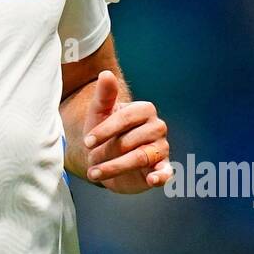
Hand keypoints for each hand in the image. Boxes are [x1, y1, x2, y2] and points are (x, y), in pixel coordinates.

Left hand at [81, 70, 171, 193]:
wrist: (106, 159)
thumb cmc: (104, 133)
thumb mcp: (99, 114)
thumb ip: (104, 95)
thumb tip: (106, 73)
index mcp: (145, 110)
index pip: (126, 117)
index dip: (106, 130)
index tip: (87, 142)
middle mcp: (157, 127)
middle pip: (132, 139)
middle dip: (109, 150)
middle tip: (91, 158)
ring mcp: (162, 148)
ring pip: (141, 157)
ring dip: (116, 167)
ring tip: (95, 174)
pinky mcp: (163, 167)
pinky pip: (166, 172)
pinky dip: (161, 176)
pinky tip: (151, 179)